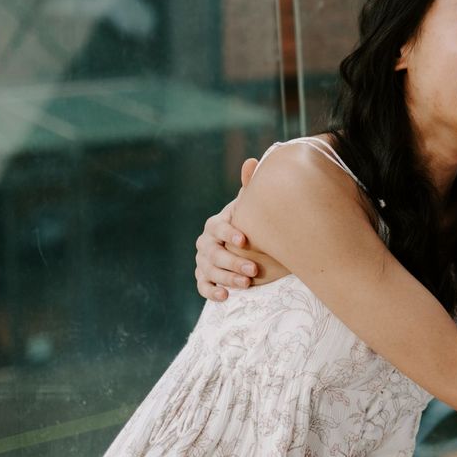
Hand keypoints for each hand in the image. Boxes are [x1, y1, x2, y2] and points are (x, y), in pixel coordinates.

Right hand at [195, 158, 261, 300]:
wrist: (241, 243)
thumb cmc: (247, 222)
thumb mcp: (248, 206)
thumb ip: (249, 186)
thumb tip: (252, 160)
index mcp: (215, 224)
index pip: (217, 227)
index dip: (229, 233)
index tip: (245, 240)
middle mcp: (205, 243)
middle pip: (213, 253)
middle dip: (233, 261)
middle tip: (254, 269)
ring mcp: (202, 261)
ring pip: (209, 271)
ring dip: (227, 278)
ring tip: (247, 284)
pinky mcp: (203, 277)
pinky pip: (202, 286)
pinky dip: (211, 291)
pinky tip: (225, 296)